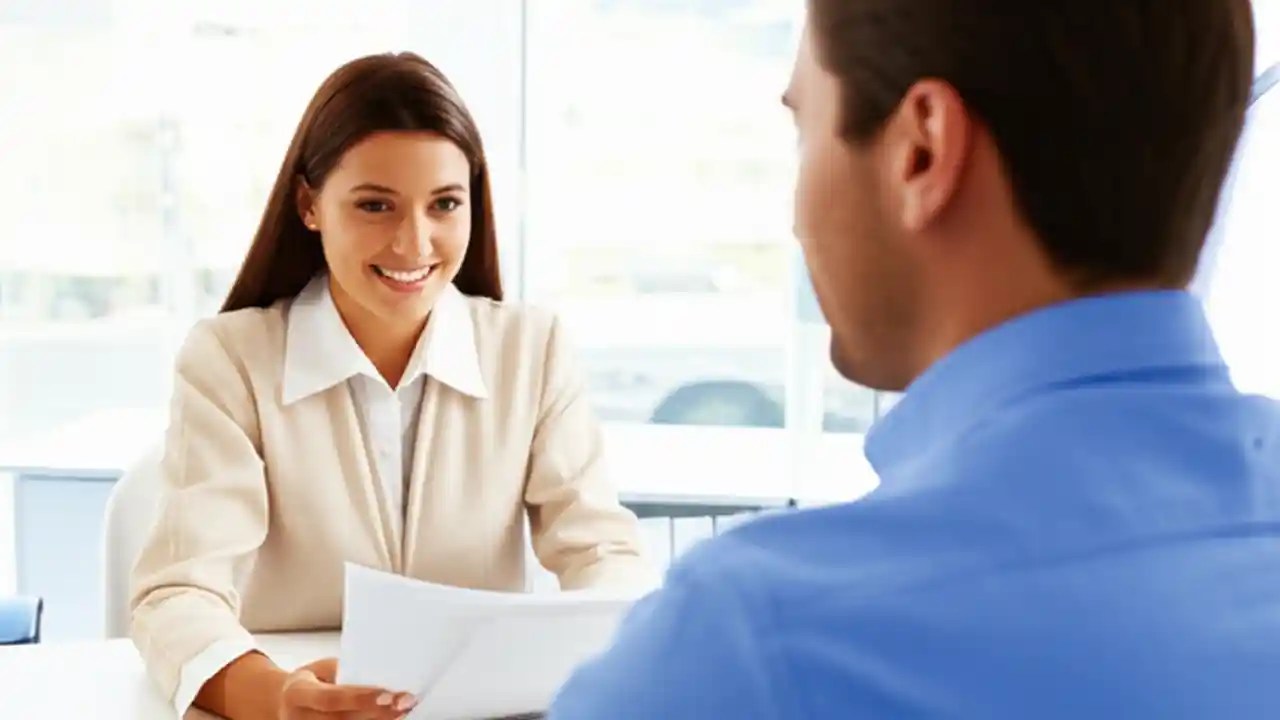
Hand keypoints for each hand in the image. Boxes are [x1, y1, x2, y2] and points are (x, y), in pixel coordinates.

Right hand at [277, 657, 417, 718]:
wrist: (287, 702)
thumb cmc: (312, 680)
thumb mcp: (322, 668)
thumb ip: (345, 671)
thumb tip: (381, 674)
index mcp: (297, 693)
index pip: (331, 698)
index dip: (361, 698)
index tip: (389, 695)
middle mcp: (298, 718)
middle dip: (377, 713)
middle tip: (405, 704)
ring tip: (403, 713)